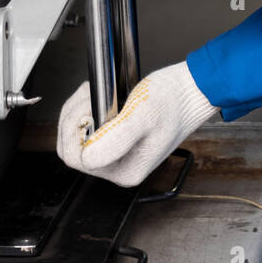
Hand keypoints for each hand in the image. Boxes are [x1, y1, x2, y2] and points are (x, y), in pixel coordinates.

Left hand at [56, 61, 218, 185]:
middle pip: (71, 148)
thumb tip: (87, 157)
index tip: (92, 106)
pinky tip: (103, 97)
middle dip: (75, 117)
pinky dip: (86, 107)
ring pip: (76, 136)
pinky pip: (86, 128)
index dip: (75, 128)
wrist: (190, 91)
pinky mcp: (115, 141)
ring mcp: (115, 155)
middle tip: (94, 97)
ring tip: (102, 95)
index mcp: (125, 171)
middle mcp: (118, 168)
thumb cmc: (173, 101)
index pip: (75, 158)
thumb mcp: (144, 114)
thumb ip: (117, 138)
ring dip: (80, 109)